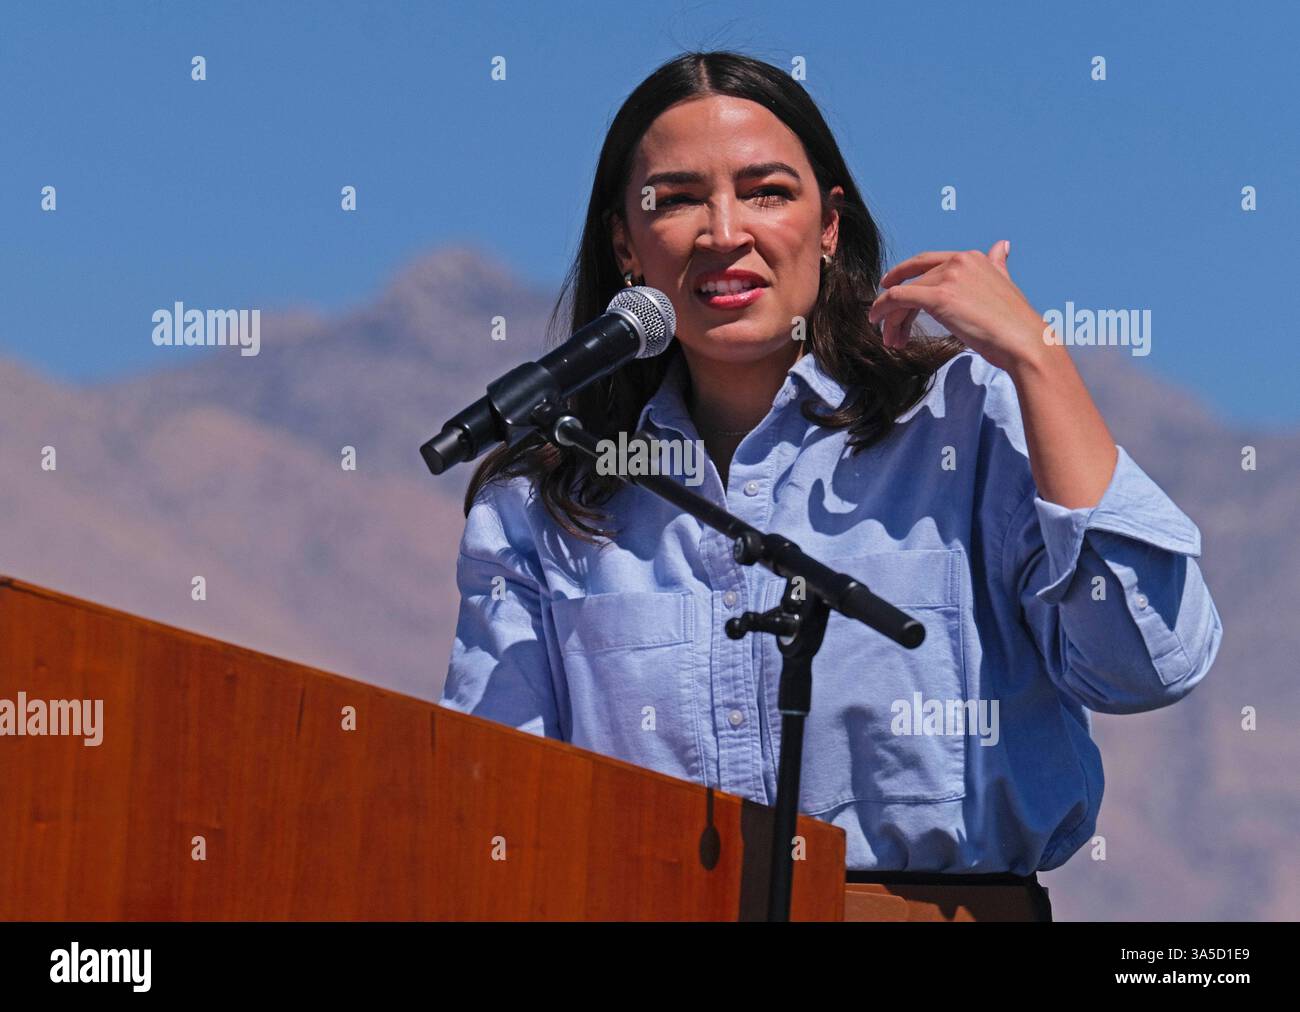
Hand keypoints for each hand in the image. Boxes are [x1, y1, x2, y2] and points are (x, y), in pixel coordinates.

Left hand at [868, 240, 1049, 373]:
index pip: (927, 263)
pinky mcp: (938, 296)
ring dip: (890, 317)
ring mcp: (948, 277)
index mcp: (972, 257)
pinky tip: (879, 325)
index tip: (890, 291)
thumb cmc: (1015, 323)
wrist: (1024, 342)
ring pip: (903, 293)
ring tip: (890, 340)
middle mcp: (959, 261)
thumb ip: (997, 264)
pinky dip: (883, 310)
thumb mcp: (1005, 284)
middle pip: (913, 281)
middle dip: (896, 305)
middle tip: (887, 327)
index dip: (904, 275)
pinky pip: (898, 298)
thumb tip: (1002, 246)